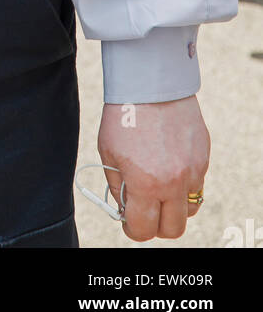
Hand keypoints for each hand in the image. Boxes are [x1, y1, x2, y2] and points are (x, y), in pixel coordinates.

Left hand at [98, 97, 209, 240]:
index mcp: (145, 183)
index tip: (129, 221)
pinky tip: (169, 164)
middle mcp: (173, 182)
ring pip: (190, 209)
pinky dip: (184, 184)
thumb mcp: (108, 152)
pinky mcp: (204, 157)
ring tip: (159, 187)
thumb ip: (118, 186)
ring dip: (174, 206)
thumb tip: (126, 208)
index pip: (143, 229)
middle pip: (173, 229)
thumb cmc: (124, 115)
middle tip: (145, 210)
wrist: (150, 82)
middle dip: (157, 225)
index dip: (133, 229)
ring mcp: (193, 170)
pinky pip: (197, 184)